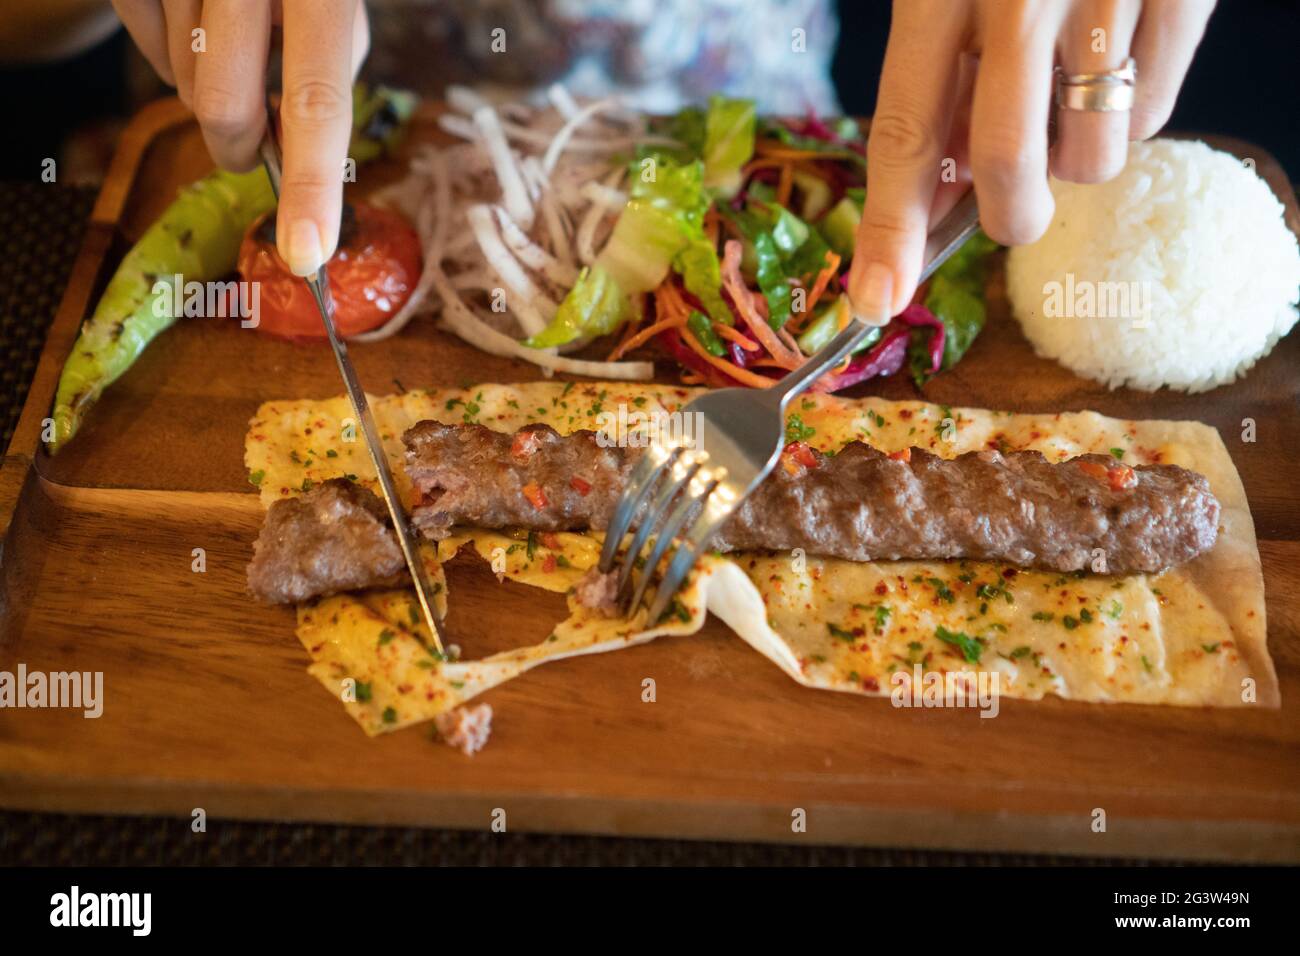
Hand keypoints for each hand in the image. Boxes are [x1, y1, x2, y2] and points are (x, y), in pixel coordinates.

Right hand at [112, 0, 369, 275]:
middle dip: (237, 146)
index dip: (311, 185)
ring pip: (180, 79)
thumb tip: (294, 155)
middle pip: (223, 105)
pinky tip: (191, 19)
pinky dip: (168, 54)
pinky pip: (143, 46)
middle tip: (249, 148)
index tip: (306, 255)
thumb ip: (327, 72)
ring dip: (206, 86)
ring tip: (228, 39)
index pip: (319, 95)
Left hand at [847, 0, 1214, 322]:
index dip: (889, 229)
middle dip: (1007, 214)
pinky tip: (1114, 63)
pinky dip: (1130, 116)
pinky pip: (1155, 115)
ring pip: (1092, 156)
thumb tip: (939, 199)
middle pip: (1005, 165)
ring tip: (1070, 99)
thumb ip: (940, 81)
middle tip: (1012, 209)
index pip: (903, 131)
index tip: (875, 302)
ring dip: (1074, 161)